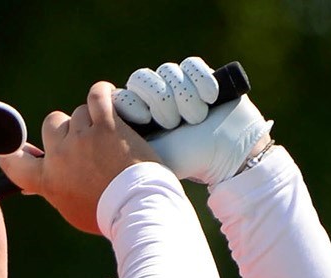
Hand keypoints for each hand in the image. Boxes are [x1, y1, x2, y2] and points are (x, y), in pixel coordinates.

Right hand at [0, 81, 160, 234]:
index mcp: (47, 179)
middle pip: (52, 124)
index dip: (14, 151)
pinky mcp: (107, 126)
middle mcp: (59, 156)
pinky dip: (102, 92)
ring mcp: (82, 138)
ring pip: (79, 113)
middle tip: (87, 144)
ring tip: (109, 134)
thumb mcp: (70, 208)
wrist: (135, 208)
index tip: (21, 149)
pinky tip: (108, 94)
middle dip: (67, 129)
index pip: (14, 161)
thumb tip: (28, 188)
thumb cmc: (106, 214)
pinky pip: (97, 96)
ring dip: (92, 118)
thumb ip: (50, 189)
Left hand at [113, 56, 274, 184]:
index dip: (132, 101)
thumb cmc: (189, 160)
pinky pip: (192, 65)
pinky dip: (201, 81)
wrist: (229, 156)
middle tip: (173, 123)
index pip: (124, 93)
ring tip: (196, 119)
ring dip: (183, 96)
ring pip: (168, 71)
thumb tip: (102, 129)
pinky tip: (210, 100)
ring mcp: (179, 84)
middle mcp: (158, 96)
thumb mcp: (152, 155)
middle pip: (142, 77)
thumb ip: (125, 142)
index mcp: (141, 113)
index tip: (143, 118)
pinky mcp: (202, 75)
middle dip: (160, 100)